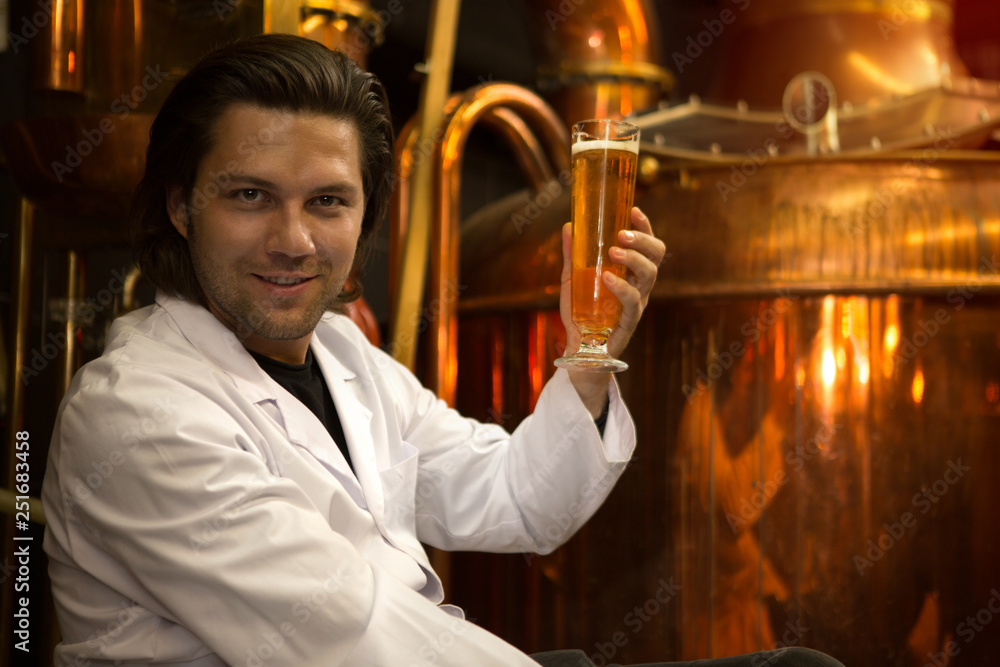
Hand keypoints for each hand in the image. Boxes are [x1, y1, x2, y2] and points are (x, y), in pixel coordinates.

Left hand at [559, 207, 665, 414]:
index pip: (647, 245)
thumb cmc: (580, 314)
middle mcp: (639, 285)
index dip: (645, 227)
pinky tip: (607, 277)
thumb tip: (568, 226)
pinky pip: (632, 301)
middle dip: (643, 240)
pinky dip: (621, 286)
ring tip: (614, 251)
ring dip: (634, 259)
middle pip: (656, 256)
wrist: (578, 350)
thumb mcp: (572, 280)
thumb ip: (572, 255)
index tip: (633, 211)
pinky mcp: (629, 320)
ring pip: (649, 275)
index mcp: (631, 272)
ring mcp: (637, 302)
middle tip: (622, 234)